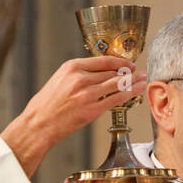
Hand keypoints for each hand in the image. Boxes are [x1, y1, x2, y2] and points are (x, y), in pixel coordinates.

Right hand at [1, 57, 147, 175]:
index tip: (128, 64)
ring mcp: (88, 93)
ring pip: (118, 83)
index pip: (103, 60)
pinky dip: (130, 93)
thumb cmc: (48, 104)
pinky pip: (117, 98)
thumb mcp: (61, 79)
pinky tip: (137, 91)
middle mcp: (81, 77)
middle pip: (113, 72)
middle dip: (129, 72)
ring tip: (143, 80)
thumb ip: (80, 74)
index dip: (120, 61)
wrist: (39, 123)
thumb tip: (101, 74)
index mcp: (72, 66)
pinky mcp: (93, 109)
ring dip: (134, 81)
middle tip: (139, 72)